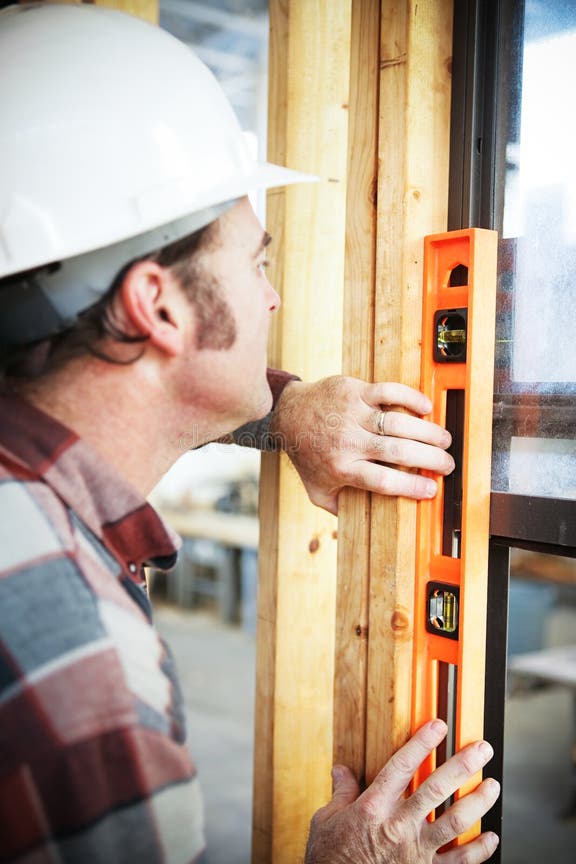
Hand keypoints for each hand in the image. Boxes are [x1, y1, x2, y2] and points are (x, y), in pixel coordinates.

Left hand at [270, 376, 454, 514]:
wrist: (287, 415)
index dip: (412, 487)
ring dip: (428, 432)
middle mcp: (348, 441)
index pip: (384, 482)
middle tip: (447, 464)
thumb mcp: (315, 489)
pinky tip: (426, 408)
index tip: (431, 489)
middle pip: (398, 453)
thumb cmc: (306, 453)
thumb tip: (356, 525)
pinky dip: (411, 397)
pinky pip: (388, 391)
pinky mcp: (354, 391)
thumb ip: (336, 507)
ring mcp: (352, 414)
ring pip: (399, 422)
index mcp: (342, 468)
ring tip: (443, 440)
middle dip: (430, 459)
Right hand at [305, 720, 499, 863]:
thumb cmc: (330, 859)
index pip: (402, 766)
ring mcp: (415, 852)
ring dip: (477, 802)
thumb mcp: (327, 821)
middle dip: (462, 766)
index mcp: (373, 807)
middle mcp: (398, 826)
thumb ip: (341, 793)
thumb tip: (341, 770)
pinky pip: (459, 862)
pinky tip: (491, 837)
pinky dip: (479, 850)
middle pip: (436, 789)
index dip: (422, 743)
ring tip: (493, 786)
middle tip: (482, 749)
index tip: (439, 726)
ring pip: (455, 822)